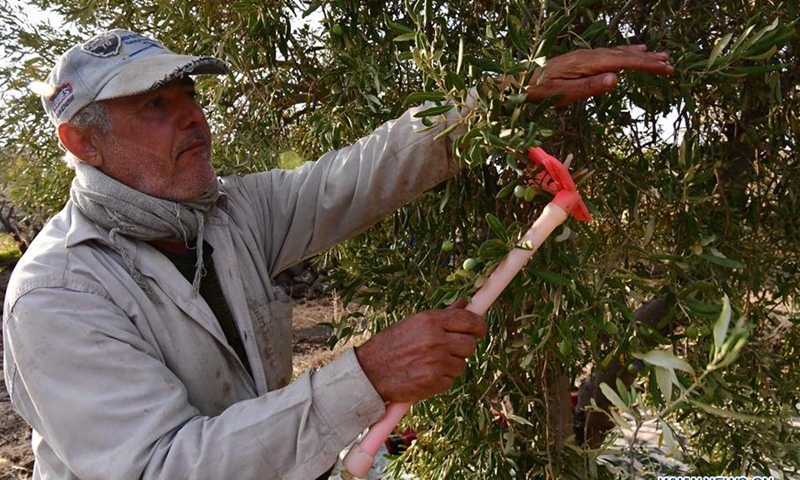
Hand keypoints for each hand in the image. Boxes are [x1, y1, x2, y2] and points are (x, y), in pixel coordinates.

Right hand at [355, 299, 486, 402]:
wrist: (369, 373)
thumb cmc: (390, 345)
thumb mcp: (414, 323)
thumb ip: (442, 315)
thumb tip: (464, 302)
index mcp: (430, 321)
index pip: (470, 320)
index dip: (479, 326)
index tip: (480, 330)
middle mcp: (436, 340)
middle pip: (470, 345)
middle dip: (463, 347)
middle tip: (449, 349)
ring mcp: (436, 363)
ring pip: (462, 365)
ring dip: (451, 365)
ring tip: (430, 363)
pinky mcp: (434, 383)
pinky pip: (450, 381)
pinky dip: (441, 380)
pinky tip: (425, 374)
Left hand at [520, 45, 673, 105]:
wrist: (518, 81)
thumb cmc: (539, 92)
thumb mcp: (564, 93)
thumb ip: (590, 87)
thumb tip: (617, 78)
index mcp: (587, 63)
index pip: (622, 62)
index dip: (645, 65)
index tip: (665, 68)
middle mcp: (588, 55)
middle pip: (623, 55)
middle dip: (648, 59)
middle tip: (670, 63)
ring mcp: (585, 56)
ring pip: (617, 53)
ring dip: (638, 54)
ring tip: (658, 56)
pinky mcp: (581, 60)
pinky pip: (609, 54)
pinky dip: (625, 53)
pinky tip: (631, 52)